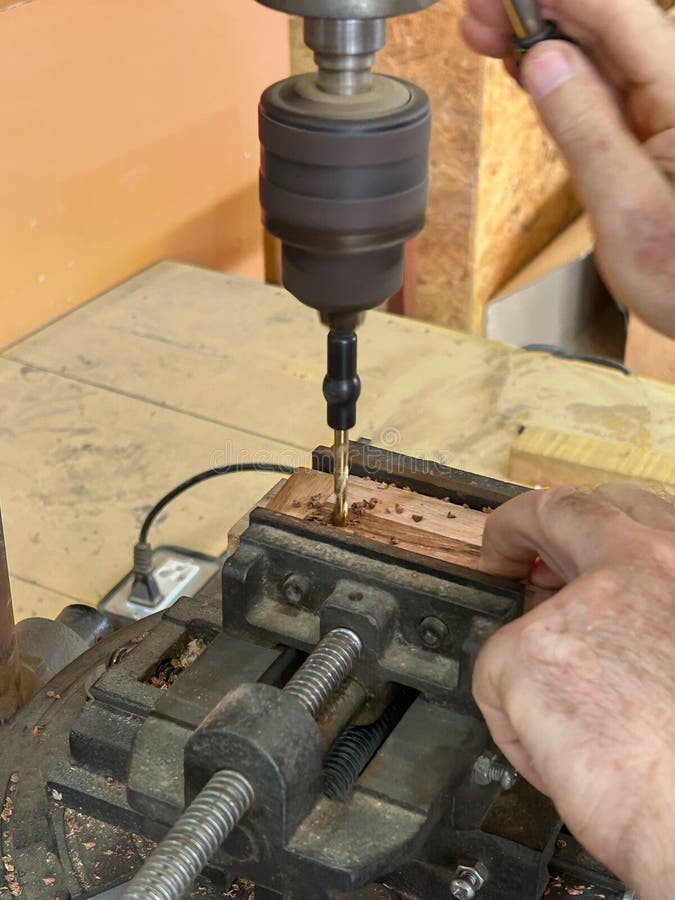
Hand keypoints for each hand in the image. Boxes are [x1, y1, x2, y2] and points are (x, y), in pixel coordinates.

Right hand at [461, 0, 674, 336]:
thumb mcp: (624, 209)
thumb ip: (586, 130)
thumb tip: (545, 62)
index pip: (619, 13)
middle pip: (607, 23)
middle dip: (541, 11)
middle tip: (479, 17)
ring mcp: (666, 108)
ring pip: (601, 51)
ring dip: (544, 38)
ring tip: (488, 35)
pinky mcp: (653, 129)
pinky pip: (604, 86)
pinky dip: (561, 75)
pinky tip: (528, 67)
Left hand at [474, 484, 674, 899]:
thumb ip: (649, 616)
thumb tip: (598, 613)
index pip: (624, 508)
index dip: (582, 514)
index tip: (553, 530)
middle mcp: (647, 565)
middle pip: (565, 511)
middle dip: (524, 526)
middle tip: (503, 551)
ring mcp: (584, 603)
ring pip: (528, 606)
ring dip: (531, 655)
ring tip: (561, 719)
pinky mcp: (530, 649)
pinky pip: (498, 679)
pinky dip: (518, 723)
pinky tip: (558, 755)